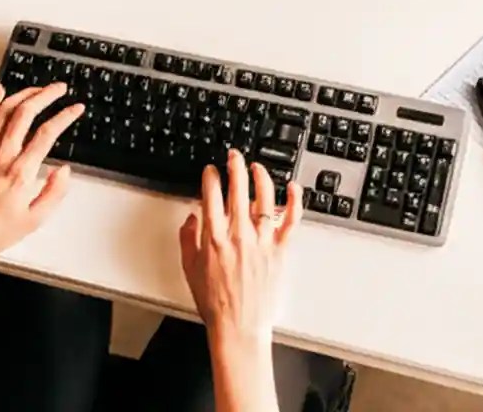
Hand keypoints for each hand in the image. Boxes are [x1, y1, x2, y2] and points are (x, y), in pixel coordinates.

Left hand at [0, 82, 81, 263]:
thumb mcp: (34, 221)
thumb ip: (54, 193)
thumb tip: (64, 171)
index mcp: (20, 172)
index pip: (47, 133)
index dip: (65, 116)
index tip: (75, 109)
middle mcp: (2, 155)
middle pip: (25, 112)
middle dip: (46, 95)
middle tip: (59, 89)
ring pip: (4, 110)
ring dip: (24, 94)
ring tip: (38, 89)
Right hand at [179, 150, 301, 350]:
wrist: (239, 326)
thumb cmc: (216, 302)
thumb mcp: (190, 269)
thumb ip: (188, 239)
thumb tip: (191, 218)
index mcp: (214, 238)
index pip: (211, 196)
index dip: (210, 177)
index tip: (210, 170)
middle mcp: (239, 235)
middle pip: (237, 189)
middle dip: (235, 166)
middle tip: (234, 156)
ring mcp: (262, 241)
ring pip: (264, 198)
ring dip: (261, 177)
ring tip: (257, 167)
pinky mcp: (280, 250)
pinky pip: (291, 220)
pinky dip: (294, 201)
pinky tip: (292, 187)